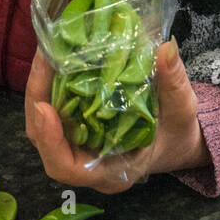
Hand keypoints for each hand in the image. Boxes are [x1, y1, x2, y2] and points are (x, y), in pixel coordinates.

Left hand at [25, 39, 208, 194]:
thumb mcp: (182, 107)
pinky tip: (54, 59)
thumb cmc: (178, 130)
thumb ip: (174, 82)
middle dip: (38, 104)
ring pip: (44, 128)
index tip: (45, 108)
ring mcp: (80, 147)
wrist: (177, 139)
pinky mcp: (77, 129)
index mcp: (112, 171)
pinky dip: (50, 88)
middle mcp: (89, 164)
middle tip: (43, 62)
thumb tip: (166, 49)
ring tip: (45, 55)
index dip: (50, 140)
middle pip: (46, 144)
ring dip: (40, 91)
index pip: (68, 168)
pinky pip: (54, 114)